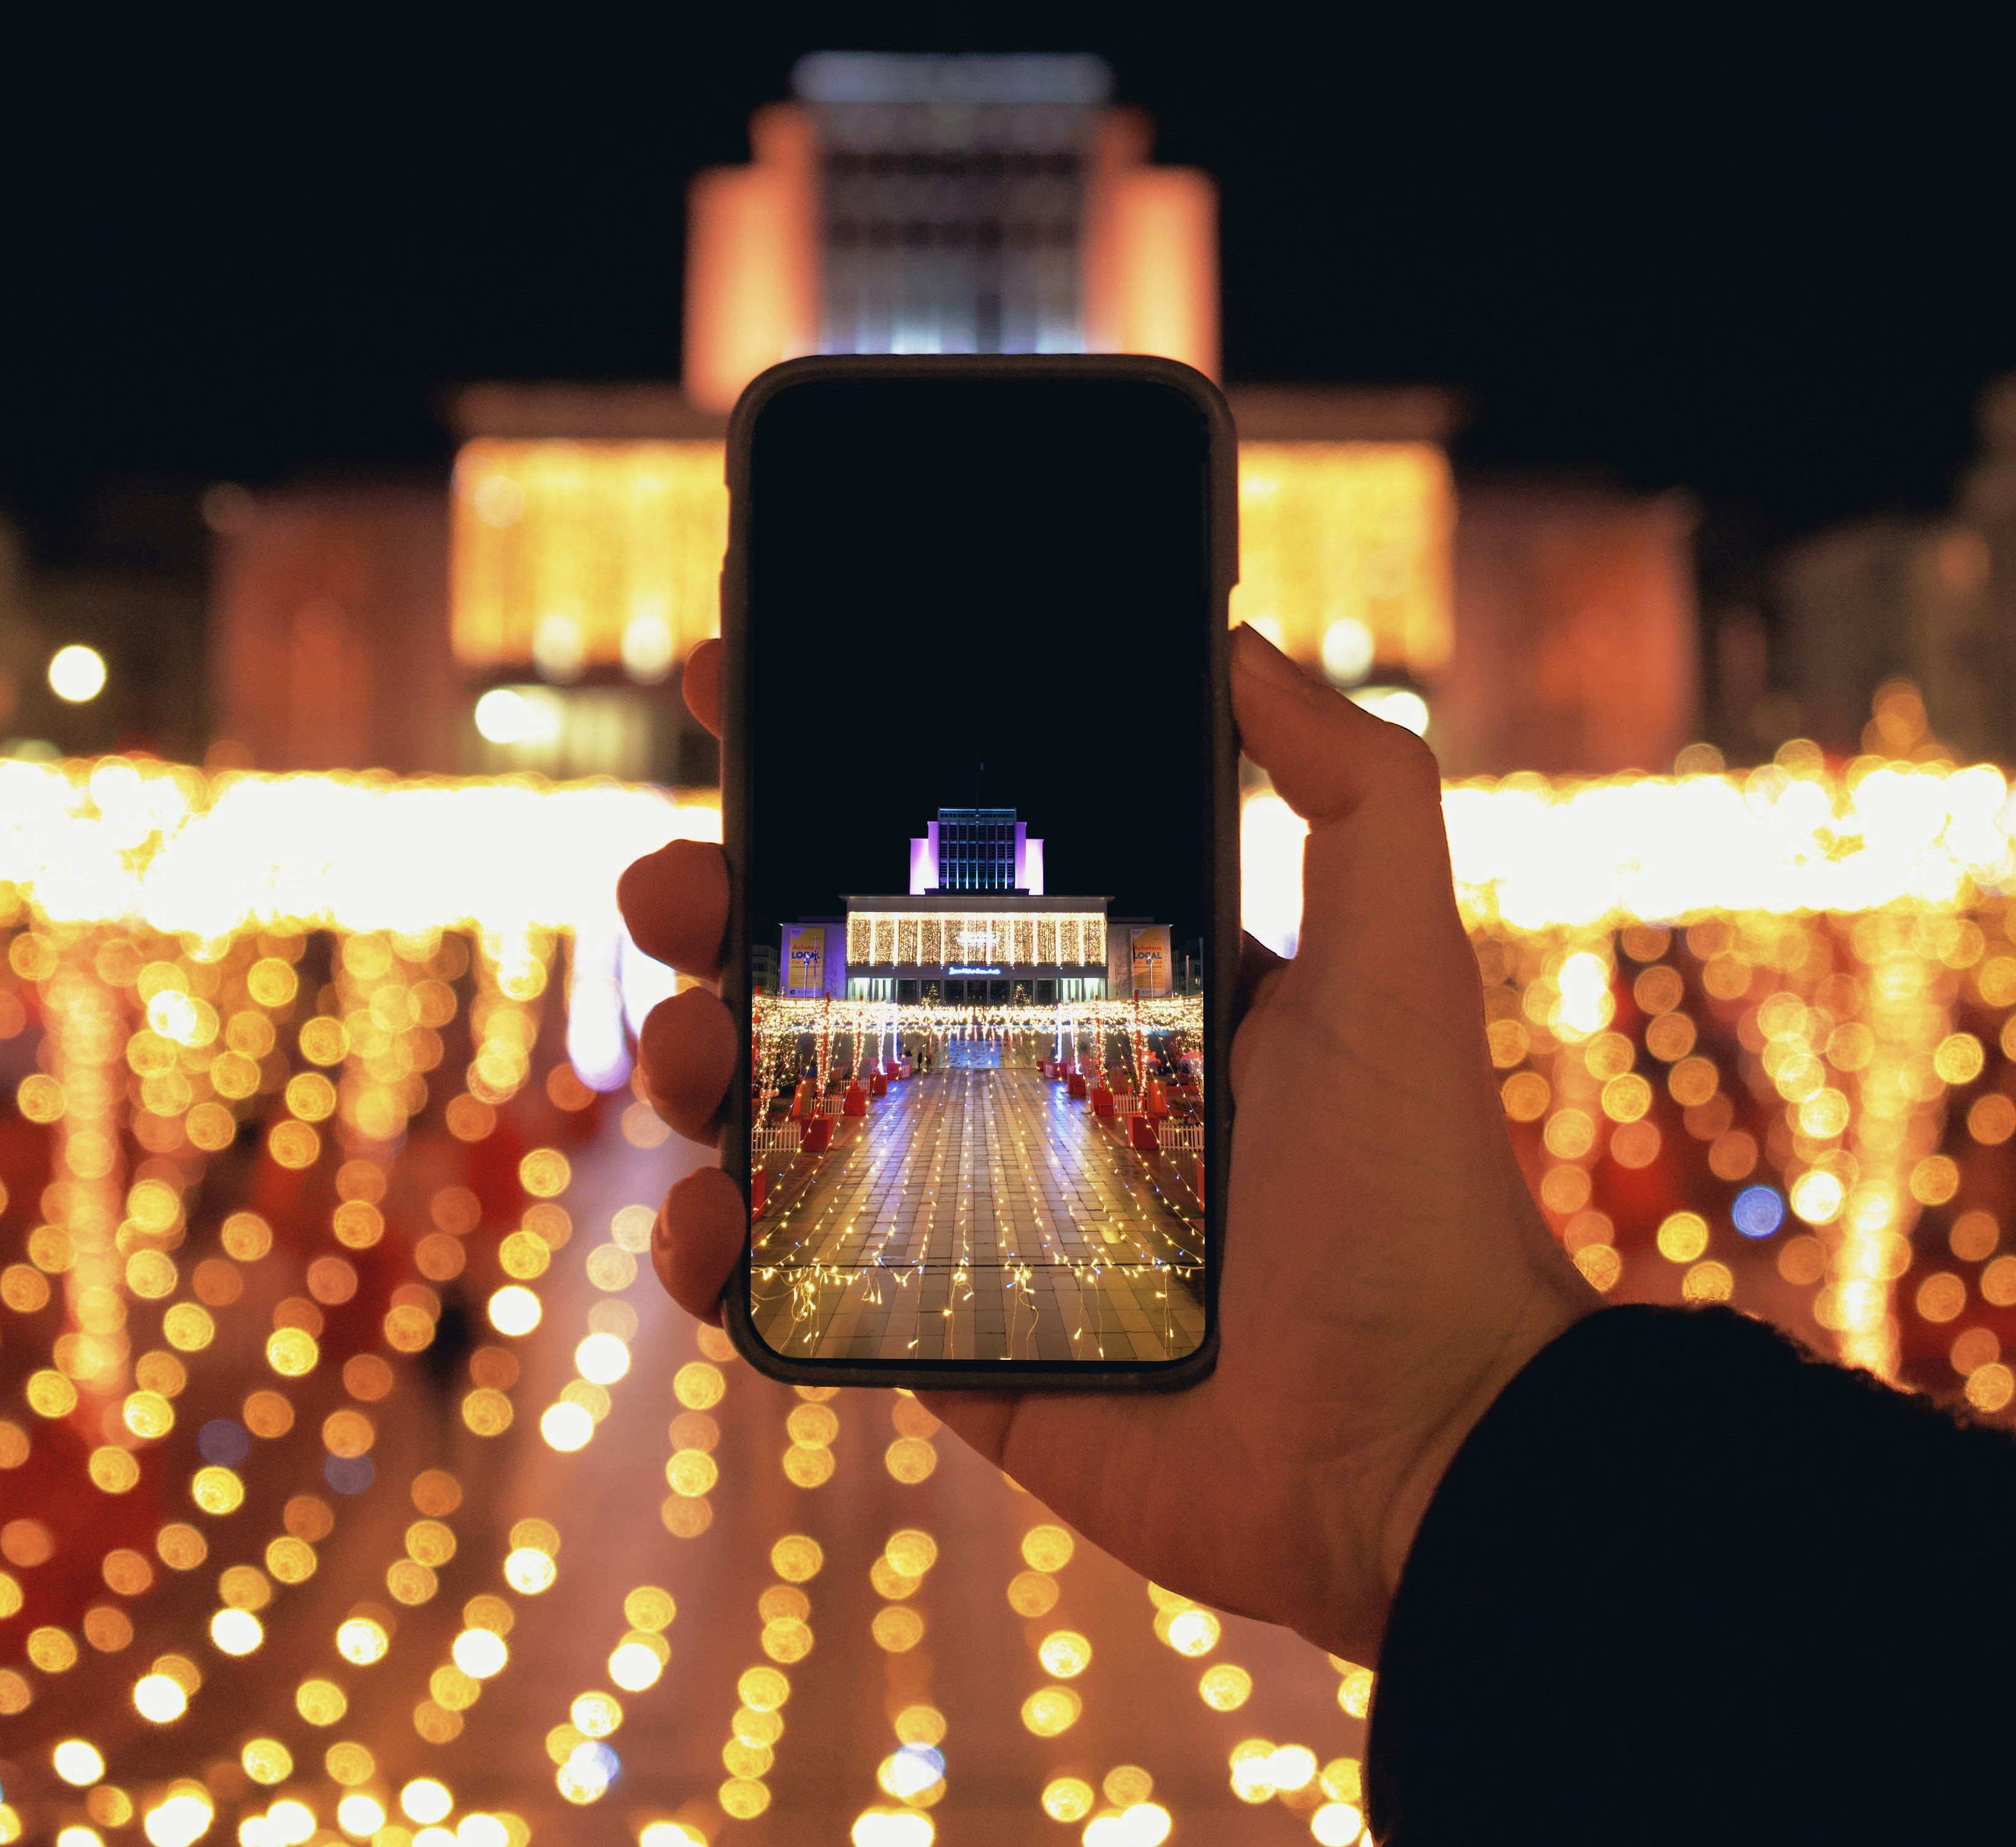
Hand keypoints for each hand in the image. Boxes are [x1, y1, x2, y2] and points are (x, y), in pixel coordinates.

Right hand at [619, 626, 1593, 1660]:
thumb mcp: (1399, 958)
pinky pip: (784, 1276)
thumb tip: (1239, 642)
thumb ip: (1353, 785)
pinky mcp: (935, 1334)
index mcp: (1106, 975)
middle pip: (821, 968)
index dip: (828, 780)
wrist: (1422, 1454)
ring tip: (688, 1052)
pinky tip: (705, 1220)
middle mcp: (1020, 1073)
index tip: (741, 700)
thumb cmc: (1417, 1198)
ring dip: (695, 1061)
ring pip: (778, 1108)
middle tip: (673, 886)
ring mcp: (964, 1206)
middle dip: (719, 909)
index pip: (936, 857)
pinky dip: (712, 1246)